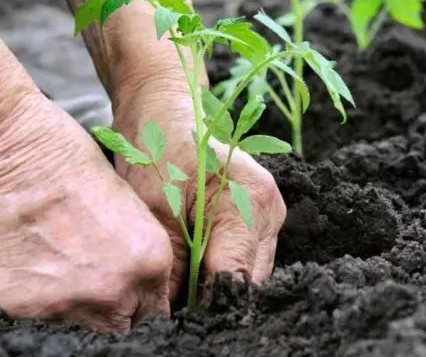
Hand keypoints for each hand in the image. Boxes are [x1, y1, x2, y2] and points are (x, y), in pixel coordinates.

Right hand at [0, 92, 172, 332]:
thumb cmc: (63, 152)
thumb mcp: (122, 194)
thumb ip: (134, 242)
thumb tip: (132, 266)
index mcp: (149, 258)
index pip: (157, 307)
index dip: (143, 295)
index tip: (130, 286)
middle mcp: (112, 290)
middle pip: (120, 323)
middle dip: (113, 305)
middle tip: (93, 275)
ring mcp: (62, 304)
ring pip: (77, 321)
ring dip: (73, 299)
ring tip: (54, 258)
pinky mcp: (14, 307)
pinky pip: (31, 314)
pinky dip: (29, 294)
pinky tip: (23, 257)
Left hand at [112, 78, 286, 298]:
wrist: (164, 109)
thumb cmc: (157, 146)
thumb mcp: (156, 207)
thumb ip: (172, 265)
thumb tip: (172, 314)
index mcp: (251, 201)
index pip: (235, 278)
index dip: (204, 305)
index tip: (174, 316)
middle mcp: (270, 209)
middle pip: (247, 281)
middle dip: (211, 298)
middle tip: (172, 303)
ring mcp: (268, 214)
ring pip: (247, 274)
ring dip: (215, 285)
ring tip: (180, 285)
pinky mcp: (258, 217)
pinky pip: (243, 258)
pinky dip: (218, 268)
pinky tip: (192, 266)